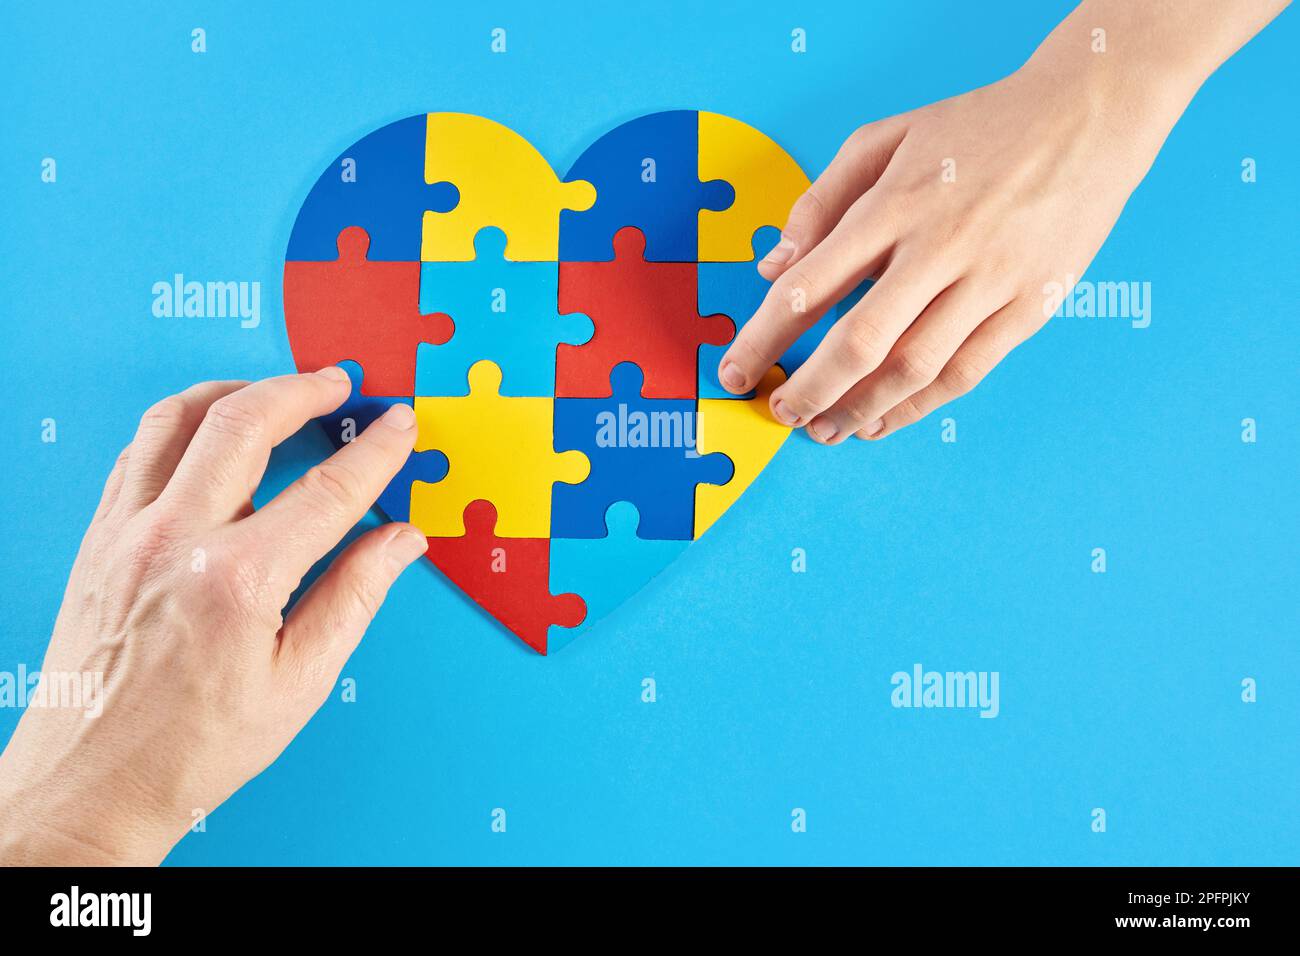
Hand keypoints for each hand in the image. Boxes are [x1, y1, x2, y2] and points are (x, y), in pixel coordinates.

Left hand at [0, 369, 427, 864]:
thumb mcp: (298, 684)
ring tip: (272, 391)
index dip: (374, 451)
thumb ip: (354, 597)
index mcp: (237, 581)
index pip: (326, 491)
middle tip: (338, 382)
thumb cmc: (193, 748)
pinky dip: (178, 424)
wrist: (91, 783)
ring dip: (233, 390)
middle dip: (300, 389)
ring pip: (175, 419)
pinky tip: (207, 434)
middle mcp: (174, 541)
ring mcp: (126, 534)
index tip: (398, 425)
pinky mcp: (97, 540)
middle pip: (243, 424)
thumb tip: (400, 542)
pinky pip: (135, 452)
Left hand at [718, 0, 1288, 443]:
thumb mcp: (885, 138)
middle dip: (809, 389)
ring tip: (825, 431)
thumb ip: (821, 203)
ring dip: (860, 409)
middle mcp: (939, 246)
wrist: (1089, 115)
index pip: (810, 285)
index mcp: (894, 204)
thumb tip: (771, 266)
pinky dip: (919, 406)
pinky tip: (884, 421)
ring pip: (913, 367)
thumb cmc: (976, 128)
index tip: (734, 372)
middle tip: (780, 412)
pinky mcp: (1032, 305)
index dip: (763, 338)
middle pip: (859, 340)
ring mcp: (991, 280)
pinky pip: (966, 372)